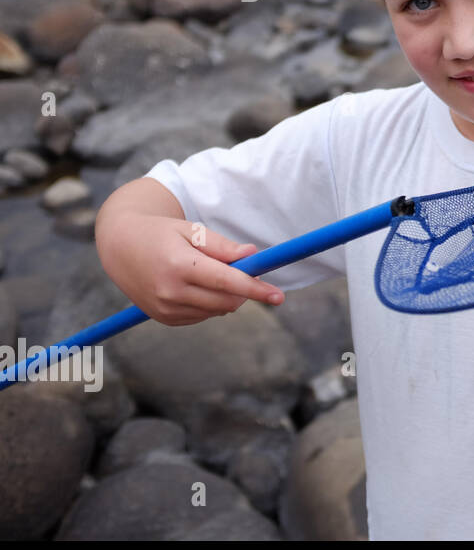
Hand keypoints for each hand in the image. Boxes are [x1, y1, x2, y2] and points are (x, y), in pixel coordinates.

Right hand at [99, 213, 283, 325]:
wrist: (120, 246)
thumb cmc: (162, 233)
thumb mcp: (191, 230)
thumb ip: (223, 246)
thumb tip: (253, 256)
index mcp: (179, 265)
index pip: (226, 282)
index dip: (256, 289)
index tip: (278, 295)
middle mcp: (170, 291)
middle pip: (226, 300)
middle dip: (244, 290)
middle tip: (245, 271)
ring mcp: (165, 308)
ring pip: (217, 310)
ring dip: (227, 295)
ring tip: (210, 272)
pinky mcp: (164, 318)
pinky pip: (203, 315)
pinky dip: (210, 303)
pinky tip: (196, 285)